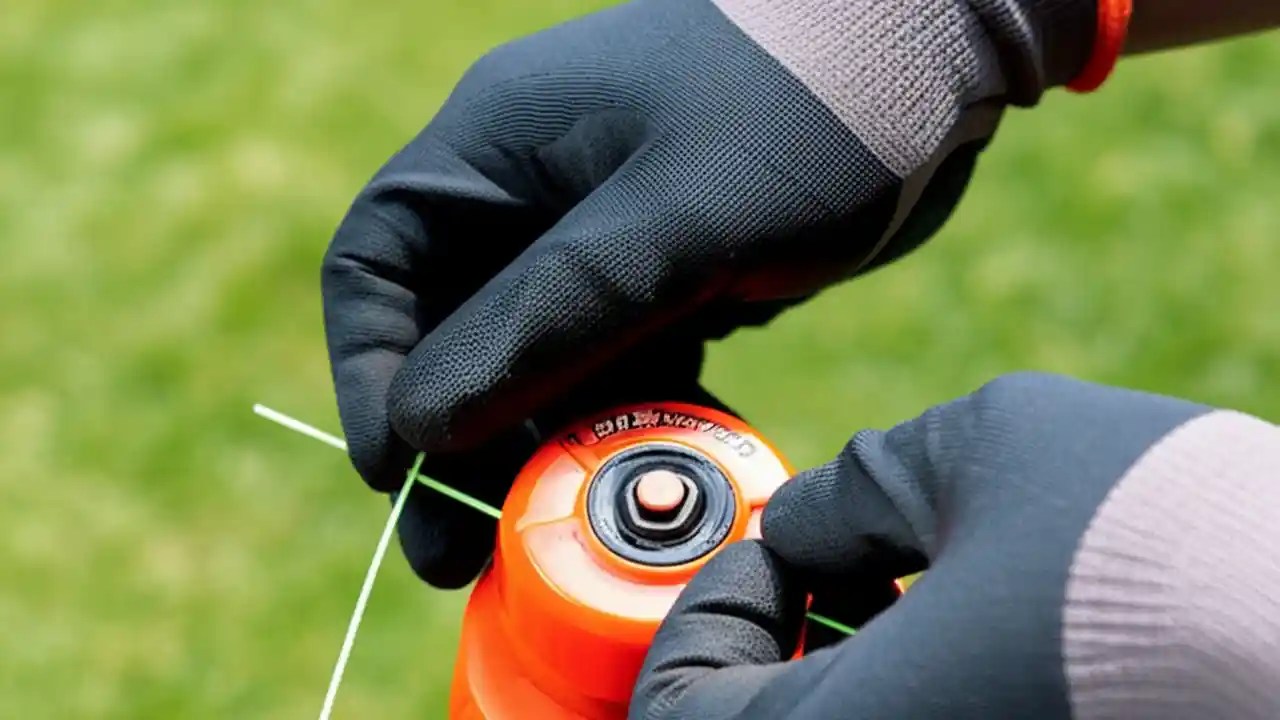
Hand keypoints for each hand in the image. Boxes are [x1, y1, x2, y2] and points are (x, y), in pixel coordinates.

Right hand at [321, 0, 1096, 587]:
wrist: (933, 59)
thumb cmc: (805, 103)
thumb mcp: (675, 219)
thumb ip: (551, 316)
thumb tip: (422, 423)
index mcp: (498, 145)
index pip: (377, 263)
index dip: (370, 371)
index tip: (397, 470)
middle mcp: (534, 191)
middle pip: (448, 328)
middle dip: (451, 438)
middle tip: (458, 547)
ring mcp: (604, 235)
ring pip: (534, 360)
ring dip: (536, 442)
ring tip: (551, 527)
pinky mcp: (669, 273)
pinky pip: (614, 363)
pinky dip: (617, 420)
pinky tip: (641, 470)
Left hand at [630, 372, 1276, 718]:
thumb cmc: (1166, 545)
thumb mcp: (981, 454)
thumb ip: (851, 489)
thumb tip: (798, 522)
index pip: (678, 709)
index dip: (707, 606)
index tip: (769, 544)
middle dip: (762, 647)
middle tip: (813, 571)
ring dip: (831, 672)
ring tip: (894, 584)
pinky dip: (903, 697)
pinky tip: (963, 630)